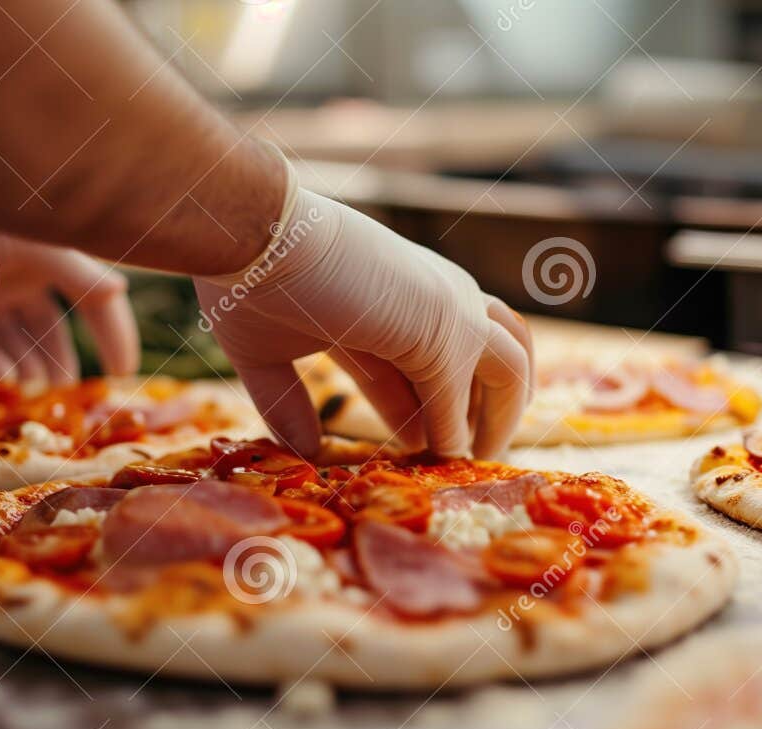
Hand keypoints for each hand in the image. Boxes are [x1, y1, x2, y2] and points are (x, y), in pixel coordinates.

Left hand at [0, 203, 139, 382]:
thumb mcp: (31, 245)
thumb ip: (77, 271)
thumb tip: (120, 292)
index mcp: (47, 260)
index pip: (92, 303)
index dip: (112, 335)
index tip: (122, 372)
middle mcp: (17, 276)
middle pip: (49, 327)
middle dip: (61, 358)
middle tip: (70, 388)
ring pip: (10, 338)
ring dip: (26, 364)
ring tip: (36, 384)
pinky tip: (2, 376)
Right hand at [195, 185, 531, 457]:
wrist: (256, 236)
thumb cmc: (250, 278)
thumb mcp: (267, 353)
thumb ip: (288, 403)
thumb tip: (303, 454)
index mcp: (391, 294)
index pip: (427, 360)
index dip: (429, 406)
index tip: (422, 447)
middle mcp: (429, 295)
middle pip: (488, 353)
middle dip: (490, 403)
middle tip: (476, 452)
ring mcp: (447, 308)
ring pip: (510, 366)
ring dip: (502, 417)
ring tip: (484, 458)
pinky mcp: (446, 332)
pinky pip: (461, 400)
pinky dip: (452, 433)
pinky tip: (440, 458)